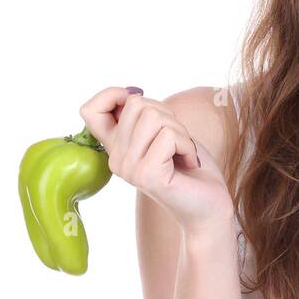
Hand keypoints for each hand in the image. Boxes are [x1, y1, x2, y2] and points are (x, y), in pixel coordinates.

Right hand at [79, 86, 234, 234]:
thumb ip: (142, 115)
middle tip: (176, 142)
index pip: (89, 110)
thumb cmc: (189, 165)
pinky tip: (189, 164)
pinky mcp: (146, 174)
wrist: (209, 206)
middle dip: (168, 116)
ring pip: (153, 116)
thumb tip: (130, 93)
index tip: (139, 104)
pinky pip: (168, 136)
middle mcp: (115, 159)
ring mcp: (128, 168)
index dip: (110, 95)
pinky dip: (187, 145)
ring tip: (182, 153)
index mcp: (115, 147)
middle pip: (136, 104)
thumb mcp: (163, 131)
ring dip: (179, 131)